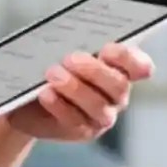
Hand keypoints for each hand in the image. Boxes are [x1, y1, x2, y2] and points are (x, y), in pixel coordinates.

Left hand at [7, 43, 153, 141]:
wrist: (28, 98)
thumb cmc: (52, 65)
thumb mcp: (64, 49)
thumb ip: (76, 42)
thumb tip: (74, 35)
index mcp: (120, 68)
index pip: (139, 65)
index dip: (128, 58)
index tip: (106, 50)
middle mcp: (116, 94)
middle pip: (119, 85)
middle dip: (94, 71)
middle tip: (70, 59)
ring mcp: (102, 115)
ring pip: (98, 106)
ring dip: (75, 88)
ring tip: (53, 74)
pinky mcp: (83, 131)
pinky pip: (76, 122)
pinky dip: (60, 106)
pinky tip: (46, 93)